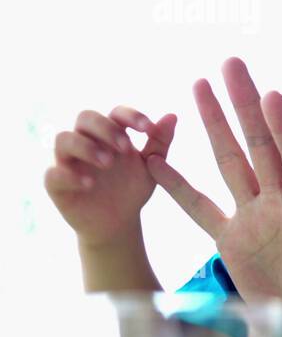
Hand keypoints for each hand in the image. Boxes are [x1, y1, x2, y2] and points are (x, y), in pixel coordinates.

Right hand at [45, 106, 178, 245]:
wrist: (117, 222)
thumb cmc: (132, 188)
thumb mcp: (151, 167)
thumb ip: (160, 142)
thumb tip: (172, 115)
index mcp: (111, 134)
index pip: (116, 113)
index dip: (131, 116)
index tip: (148, 128)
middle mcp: (86, 141)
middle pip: (85, 117)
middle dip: (105, 128)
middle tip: (125, 147)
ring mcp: (67, 160)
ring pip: (64, 138)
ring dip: (86, 147)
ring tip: (108, 162)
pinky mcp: (55, 183)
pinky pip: (53, 173)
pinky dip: (70, 175)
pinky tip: (90, 184)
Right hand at [145, 57, 281, 336]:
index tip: (273, 96)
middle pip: (263, 145)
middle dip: (246, 104)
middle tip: (232, 62)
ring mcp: (256, 218)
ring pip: (232, 162)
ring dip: (216, 125)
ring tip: (200, 83)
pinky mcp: (232, 241)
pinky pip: (200, 209)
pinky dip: (178, 187)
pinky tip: (155, 159)